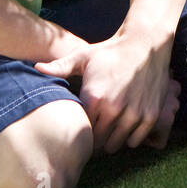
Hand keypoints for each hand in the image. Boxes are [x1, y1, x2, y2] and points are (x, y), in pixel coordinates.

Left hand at [36, 32, 177, 153]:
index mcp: (95, 98)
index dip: (80, 134)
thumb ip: (59, 67)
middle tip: (95, 133)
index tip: (81, 130)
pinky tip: (126, 126)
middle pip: (97, 142)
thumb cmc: (111, 51)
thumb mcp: (84, 57)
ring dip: (112, 141)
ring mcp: (134, 113)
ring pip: (116, 144)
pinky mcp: (150, 115)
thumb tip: (36, 68)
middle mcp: (114, 109)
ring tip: (110, 130)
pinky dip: (130, 138)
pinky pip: (135, 141)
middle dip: (94, 141)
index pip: (81, 132)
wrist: (145, 43)